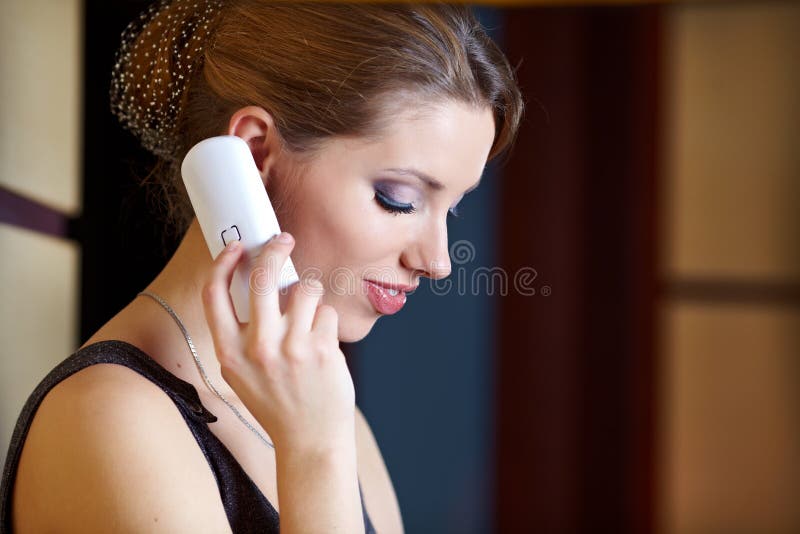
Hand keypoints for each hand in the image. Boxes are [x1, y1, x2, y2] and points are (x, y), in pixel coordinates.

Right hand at [201, 233, 355, 453]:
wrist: (310, 439)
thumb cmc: (277, 402)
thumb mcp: (242, 372)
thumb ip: (242, 332)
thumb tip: (255, 280)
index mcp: (229, 352)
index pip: (214, 293)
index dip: (222, 262)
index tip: (236, 246)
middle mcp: (257, 348)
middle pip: (262, 277)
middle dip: (274, 249)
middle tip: (283, 240)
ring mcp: (291, 348)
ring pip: (304, 289)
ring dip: (309, 294)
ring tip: (309, 317)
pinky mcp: (321, 349)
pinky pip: (326, 311)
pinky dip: (326, 321)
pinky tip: (322, 344)